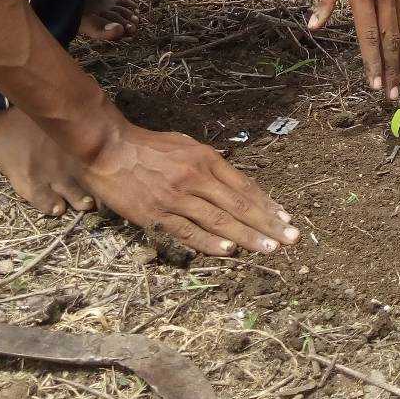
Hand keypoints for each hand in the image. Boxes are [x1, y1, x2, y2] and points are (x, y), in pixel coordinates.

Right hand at [83, 117, 300, 256]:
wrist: (108, 149)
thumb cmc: (148, 147)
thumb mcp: (185, 146)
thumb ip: (209, 166)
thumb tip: (234, 186)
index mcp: (205, 159)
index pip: (244, 186)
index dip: (267, 205)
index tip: (286, 219)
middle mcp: (196, 178)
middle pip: (238, 206)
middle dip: (267, 225)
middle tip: (291, 240)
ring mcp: (176, 198)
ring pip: (219, 221)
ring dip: (247, 238)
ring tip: (270, 249)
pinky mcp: (157, 215)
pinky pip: (188, 232)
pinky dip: (210, 243)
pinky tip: (229, 252)